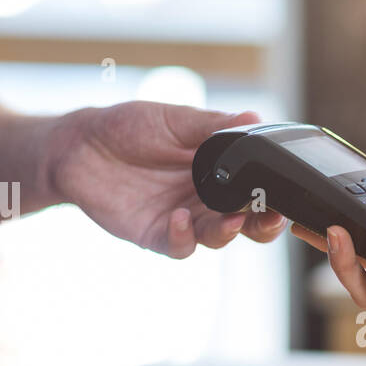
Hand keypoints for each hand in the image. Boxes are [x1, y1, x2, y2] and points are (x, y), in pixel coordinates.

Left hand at [46, 103, 286, 256]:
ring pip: (218, 238)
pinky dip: (183, 238)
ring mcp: (184, 220)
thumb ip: (214, 126)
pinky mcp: (157, 235)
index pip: (259, 191)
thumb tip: (255, 120)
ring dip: (228, 232)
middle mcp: (207, 200)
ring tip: (230, 220)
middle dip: (265, 226)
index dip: (276, 199)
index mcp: (221, 172)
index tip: (287, 195)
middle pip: (249, 224)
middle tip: (270, 217)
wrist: (78, 146)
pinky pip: (179, 246)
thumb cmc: (129, 127)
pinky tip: (179, 218)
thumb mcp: (174, 119)